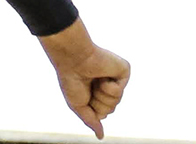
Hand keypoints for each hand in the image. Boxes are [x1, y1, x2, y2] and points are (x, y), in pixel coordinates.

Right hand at [39, 21, 128, 138]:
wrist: (73, 60)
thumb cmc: (72, 80)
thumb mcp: (78, 105)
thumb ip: (91, 121)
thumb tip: (100, 136)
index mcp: (97, 91)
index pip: (103, 112)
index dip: (92, 108)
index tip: (83, 92)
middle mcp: (108, 85)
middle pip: (110, 109)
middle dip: (97, 102)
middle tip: (89, 86)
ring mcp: (116, 78)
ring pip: (116, 102)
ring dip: (101, 94)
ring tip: (94, 80)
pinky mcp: (124, 71)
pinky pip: (119, 91)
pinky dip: (107, 86)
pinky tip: (101, 75)